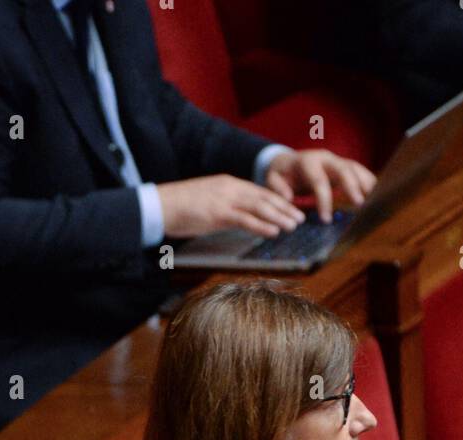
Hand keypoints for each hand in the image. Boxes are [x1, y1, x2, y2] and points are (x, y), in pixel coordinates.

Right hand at [157, 174, 305, 239]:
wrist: (161, 204)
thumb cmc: (181, 207)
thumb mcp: (208, 204)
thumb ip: (226, 208)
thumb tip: (239, 219)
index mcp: (228, 184)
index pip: (259, 191)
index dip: (278, 200)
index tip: (292, 209)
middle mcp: (230, 188)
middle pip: (264, 197)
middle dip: (285, 207)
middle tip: (301, 217)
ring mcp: (224, 200)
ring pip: (259, 207)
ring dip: (279, 216)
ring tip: (294, 225)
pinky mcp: (218, 213)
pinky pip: (245, 219)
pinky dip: (262, 225)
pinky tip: (274, 232)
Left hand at [265, 149, 375, 223]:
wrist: (289, 162)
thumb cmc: (282, 174)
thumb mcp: (272, 178)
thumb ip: (277, 187)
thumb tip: (288, 197)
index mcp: (308, 161)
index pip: (319, 180)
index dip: (324, 199)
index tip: (326, 220)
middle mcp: (326, 158)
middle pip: (343, 169)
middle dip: (352, 186)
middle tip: (360, 205)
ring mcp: (338, 160)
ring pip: (355, 168)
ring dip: (366, 184)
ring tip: (376, 200)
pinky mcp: (345, 166)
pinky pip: (360, 172)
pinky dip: (369, 183)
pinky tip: (378, 197)